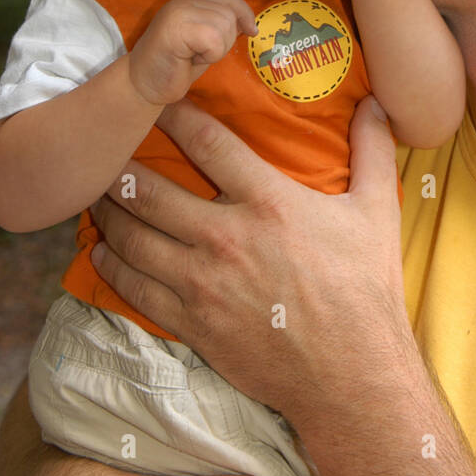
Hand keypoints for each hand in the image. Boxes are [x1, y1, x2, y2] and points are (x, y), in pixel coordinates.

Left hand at [89, 95, 410, 425]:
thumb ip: (374, 151)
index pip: (207, 143)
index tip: (156, 100)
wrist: (352, 374)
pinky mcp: (192, 322)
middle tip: (104, 150)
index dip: (174, 114)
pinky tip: (100, 251)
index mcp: (269, 202)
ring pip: (134, 239)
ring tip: (96, 194)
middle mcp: (227, 237)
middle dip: (120, 166)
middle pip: (151, 191)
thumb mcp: (379, 212)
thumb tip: (377, 104)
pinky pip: (136, 288)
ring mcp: (203, 283)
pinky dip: (111, 266)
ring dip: (108, 213)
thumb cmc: (365, 289)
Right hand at [128, 0, 257, 106]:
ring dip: (215, 49)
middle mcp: (182, 3)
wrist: (143, 86)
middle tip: (200, 53)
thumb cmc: (174, 68)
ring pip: (224, 26)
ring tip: (192, 55)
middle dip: (225, 39)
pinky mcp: (175, 28)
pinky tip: (189, 59)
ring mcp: (178, 13)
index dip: (244, 13)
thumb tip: (248, 22)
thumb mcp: (203, 42)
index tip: (251, 30)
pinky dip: (209, 55)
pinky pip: (214, 39)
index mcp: (188, 3)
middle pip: (229, 13)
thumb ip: (220, 27)